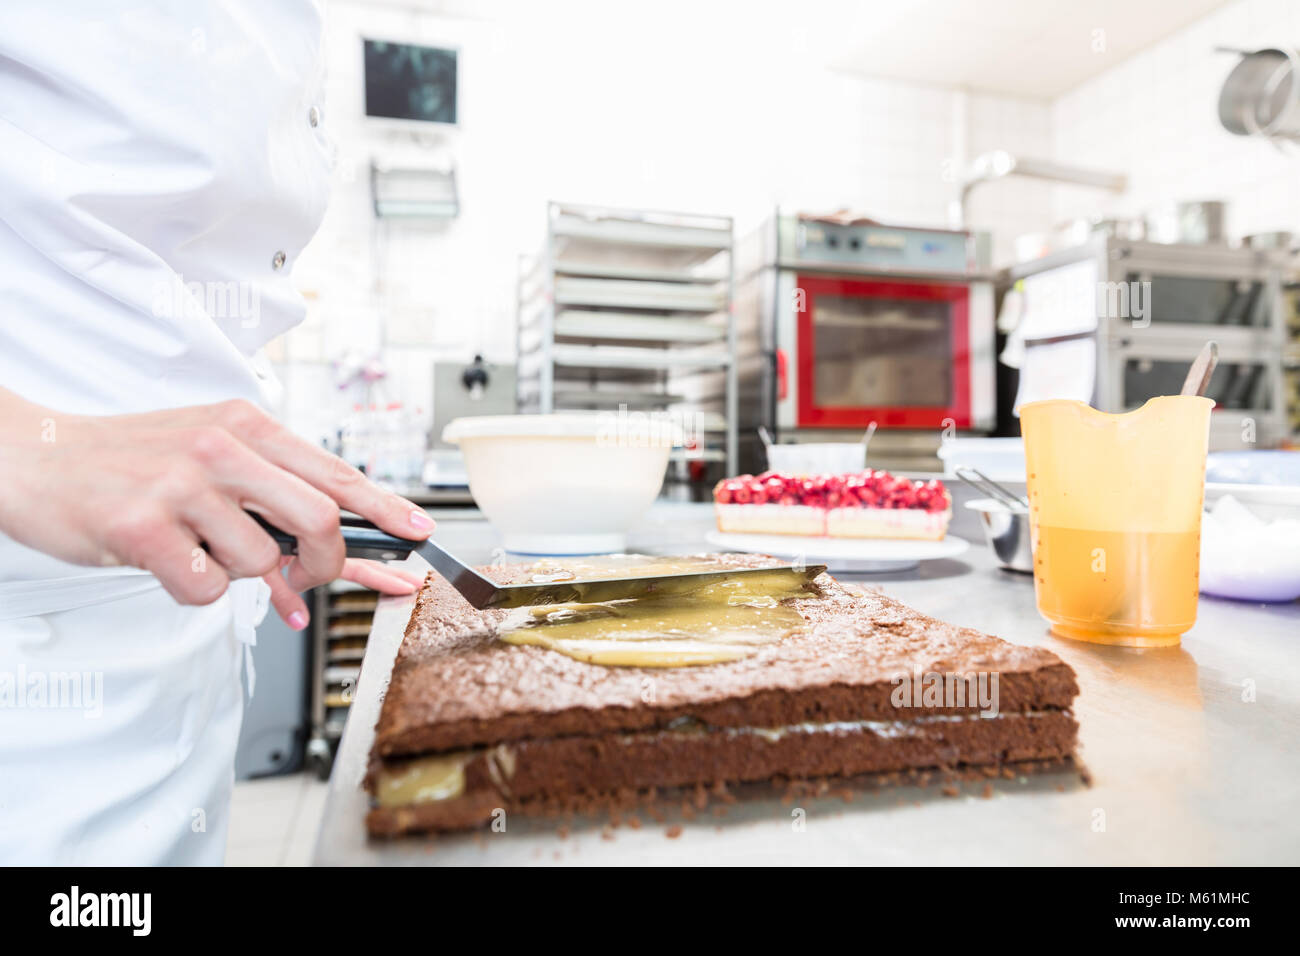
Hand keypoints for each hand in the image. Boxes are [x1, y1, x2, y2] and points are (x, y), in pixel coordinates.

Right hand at [0, 390, 434, 628]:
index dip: (386, 510)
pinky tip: (164, 559)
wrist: (34, 457)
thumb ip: (274, 502)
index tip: (419, 534)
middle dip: (325, 566)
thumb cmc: (129, 464)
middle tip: (304, 578)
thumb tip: (338, 559)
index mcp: (246, 425)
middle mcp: (222, 448)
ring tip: (195, 547)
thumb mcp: (210, 461)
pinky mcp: (144, 527)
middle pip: (320, 522)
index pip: (337, 473)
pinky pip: (205, 589)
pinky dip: (193, 590)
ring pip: (260, 564)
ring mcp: (183, 485)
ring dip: (236, 575)